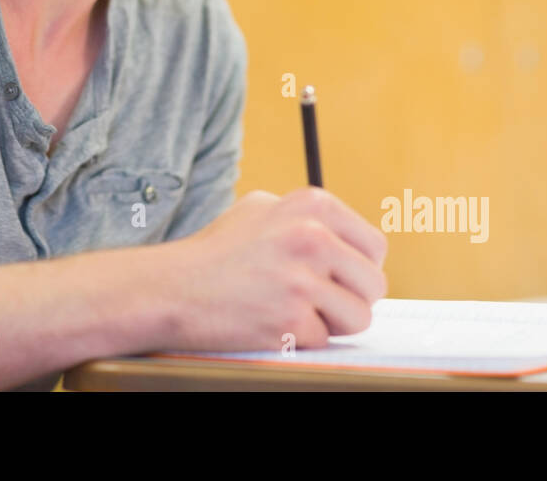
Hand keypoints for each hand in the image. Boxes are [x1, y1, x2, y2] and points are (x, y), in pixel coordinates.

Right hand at [158, 187, 387, 352]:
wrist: (172, 287)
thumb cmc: (217, 251)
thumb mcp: (262, 209)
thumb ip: (310, 218)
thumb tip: (353, 242)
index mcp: (313, 205)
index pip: (375, 247)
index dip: (357, 269)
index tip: (333, 277)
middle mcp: (312, 237)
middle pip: (374, 284)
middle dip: (350, 299)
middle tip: (315, 300)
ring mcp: (301, 279)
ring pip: (360, 317)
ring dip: (332, 323)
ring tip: (297, 312)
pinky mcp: (290, 320)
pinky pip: (324, 340)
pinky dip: (301, 339)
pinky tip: (272, 323)